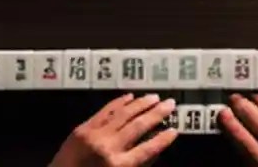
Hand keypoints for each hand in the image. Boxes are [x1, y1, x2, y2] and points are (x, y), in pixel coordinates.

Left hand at [51, 94, 176, 166]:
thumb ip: (134, 165)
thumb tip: (152, 151)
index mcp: (118, 166)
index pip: (148, 149)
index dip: (163, 140)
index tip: (174, 130)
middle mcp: (109, 148)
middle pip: (138, 126)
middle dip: (157, 114)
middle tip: (170, 104)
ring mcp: (95, 135)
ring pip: (123, 114)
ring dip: (140, 104)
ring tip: (154, 97)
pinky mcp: (83, 128)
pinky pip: (105, 111)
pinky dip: (118, 103)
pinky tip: (129, 97)